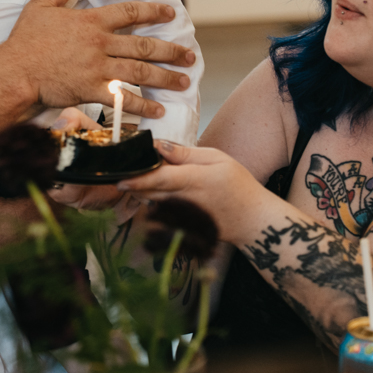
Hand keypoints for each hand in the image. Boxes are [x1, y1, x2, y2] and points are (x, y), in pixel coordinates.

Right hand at [0, 0, 195, 120]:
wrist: (15, 72)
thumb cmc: (25, 40)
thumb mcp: (41, 6)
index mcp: (91, 22)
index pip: (130, 12)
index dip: (153, 11)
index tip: (170, 13)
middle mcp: (100, 44)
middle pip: (144, 44)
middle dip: (171, 50)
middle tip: (189, 55)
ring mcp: (98, 68)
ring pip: (141, 71)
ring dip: (165, 76)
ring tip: (183, 80)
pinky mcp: (93, 90)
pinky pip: (124, 98)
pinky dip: (143, 105)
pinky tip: (159, 109)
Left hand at [117, 140, 268, 243]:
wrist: (252, 220)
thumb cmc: (238, 185)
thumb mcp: (217, 159)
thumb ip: (186, 154)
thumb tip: (159, 146)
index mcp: (195, 180)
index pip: (160, 179)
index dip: (138, 178)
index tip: (120, 177)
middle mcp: (185, 200)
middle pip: (150, 191)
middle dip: (134, 182)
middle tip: (127, 170)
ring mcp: (183, 216)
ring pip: (152, 202)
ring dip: (142, 191)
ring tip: (143, 178)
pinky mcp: (183, 226)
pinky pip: (160, 213)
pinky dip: (153, 202)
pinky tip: (160, 192)